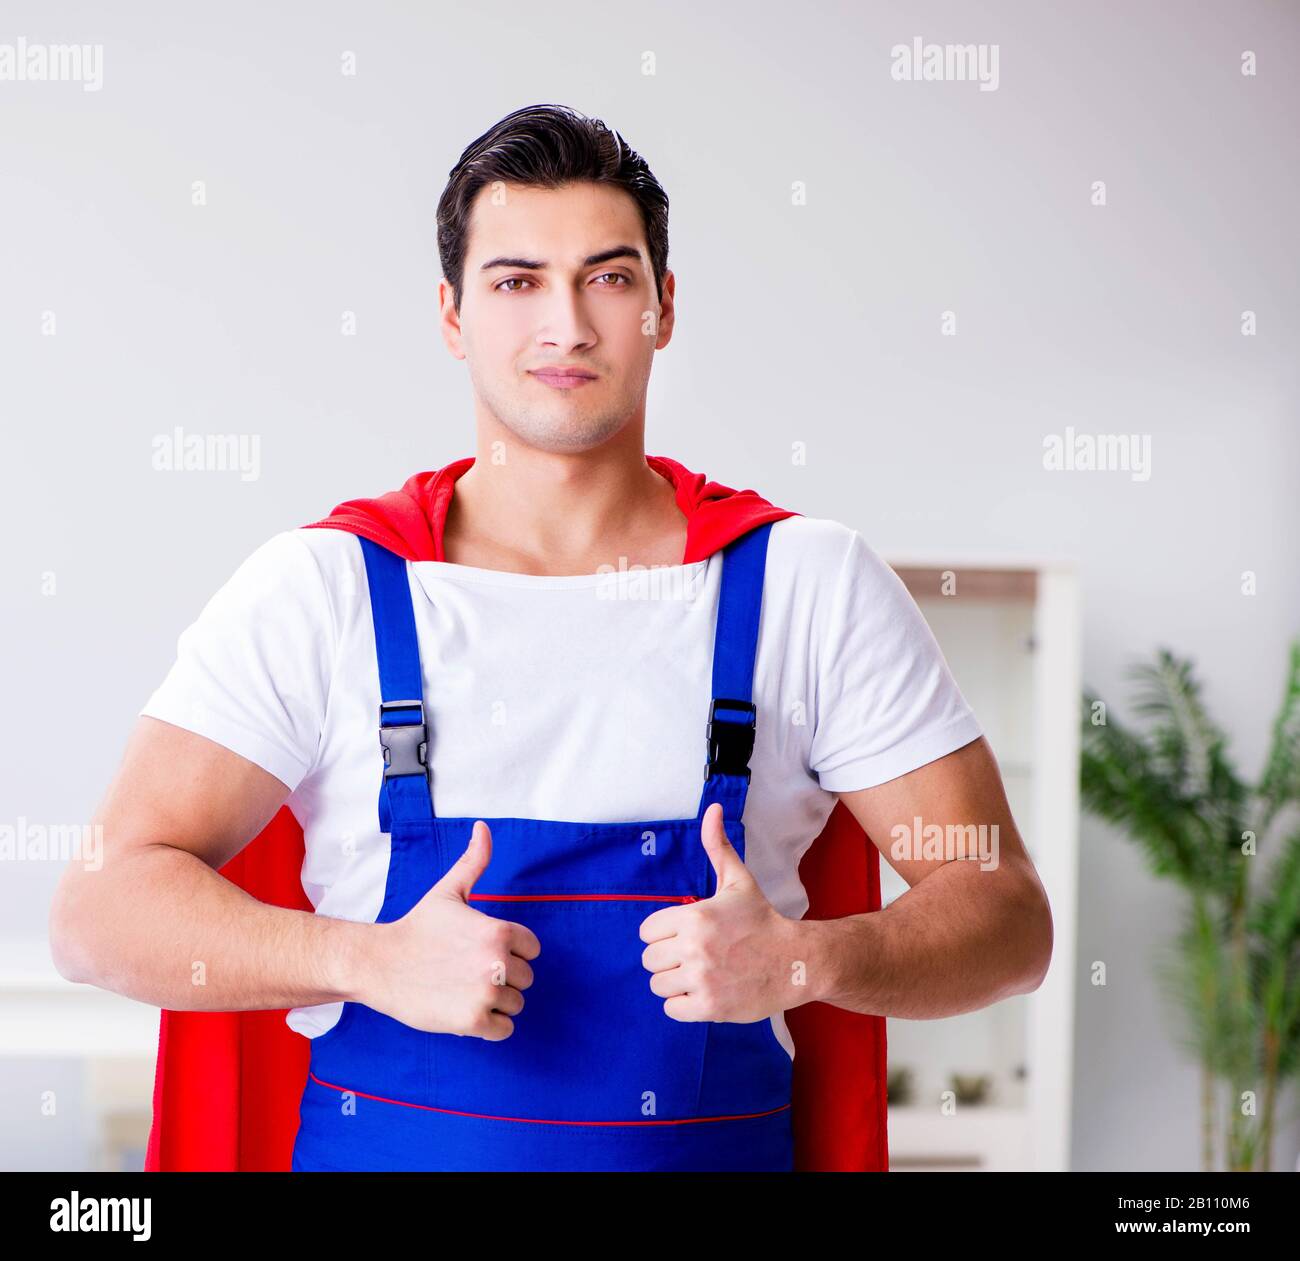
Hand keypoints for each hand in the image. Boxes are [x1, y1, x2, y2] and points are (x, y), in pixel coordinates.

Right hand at [363, 821, 539, 1039]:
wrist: (380, 963)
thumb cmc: (417, 927)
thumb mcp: (449, 891)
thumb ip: (474, 861)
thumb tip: (484, 827)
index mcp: (499, 931)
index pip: (532, 949)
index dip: (510, 952)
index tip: (482, 952)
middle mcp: (498, 962)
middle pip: (526, 979)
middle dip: (503, 978)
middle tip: (469, 973)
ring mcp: (486, 993)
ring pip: (516, 1005)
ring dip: (495, 1003)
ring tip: (464, 990)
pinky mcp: (472, 1021)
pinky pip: (504, 1030)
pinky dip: (490, 1027)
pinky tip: (466, 1011)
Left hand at [638, 802, 800, 1022]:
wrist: (796, 962)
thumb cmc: (762, 920)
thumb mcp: (738, 881)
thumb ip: (717, 846)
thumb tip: (713, 809)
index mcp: (695, 916)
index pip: (647, 932)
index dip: (664, 933)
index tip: (686, 934)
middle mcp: (694, 948)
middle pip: (649, 960)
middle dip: (668, 958)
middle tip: (694, 956)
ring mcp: (702, 979)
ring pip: (658, 985)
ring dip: (675, 982)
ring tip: (700, 973)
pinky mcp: (709, 1007)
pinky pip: (671, 1009)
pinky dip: (684, 1004)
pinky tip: (705, 991)